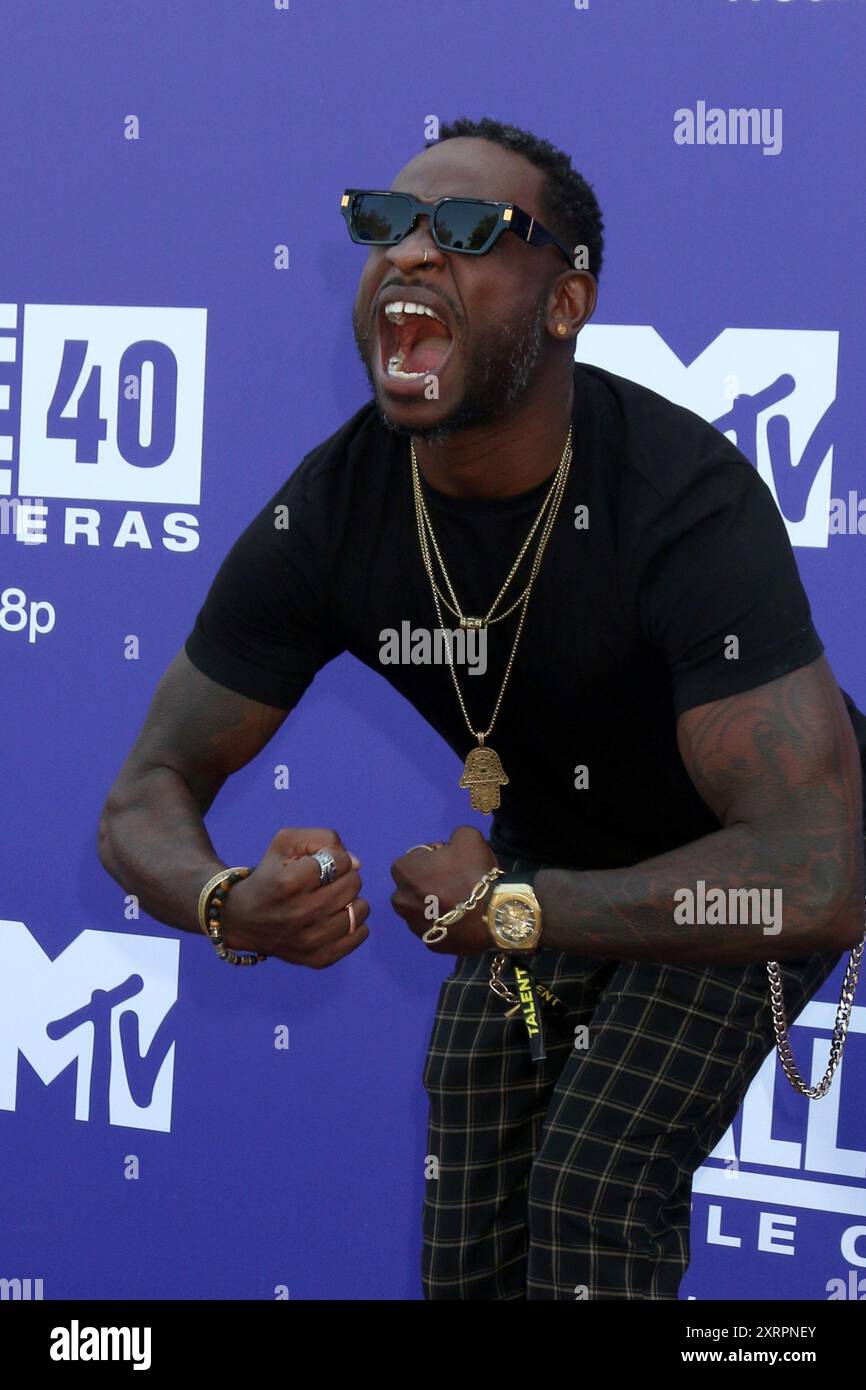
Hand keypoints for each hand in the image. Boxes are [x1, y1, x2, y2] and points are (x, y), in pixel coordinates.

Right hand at [219, 827, 368, 967]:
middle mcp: (299, 914)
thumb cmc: (269, 875)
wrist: (243, 920)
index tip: (319, 864)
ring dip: (352, 899)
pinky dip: (354, 922)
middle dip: (344, 876)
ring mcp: (310, 941)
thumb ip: (324, 839)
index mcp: (288, 883)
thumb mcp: (286, 843)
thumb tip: (357, 864)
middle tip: (326, 881)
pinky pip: (360, 934)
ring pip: (360, 909)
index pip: (339, 862)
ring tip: (332, 899)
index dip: (334, 857)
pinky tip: (335, 917)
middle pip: (353, 884)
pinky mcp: (319, 959)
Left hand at [390, 825, 499, 955]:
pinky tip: (461, 918)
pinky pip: (434, 928)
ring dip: (434, 904)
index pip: (415, 858)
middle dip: (429, 882)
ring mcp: (413, 925)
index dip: (434, 857)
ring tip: (459, 902)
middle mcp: (400, 900)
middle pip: (414, 885)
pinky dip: (443, 923)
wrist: (493, 915)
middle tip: (456, 881)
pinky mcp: (429, 944)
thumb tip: (451, 847)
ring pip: (421, 908)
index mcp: (403, 871)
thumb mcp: (467, 837)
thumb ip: (453, 836)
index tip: (452, 861)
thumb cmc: (473, 874)